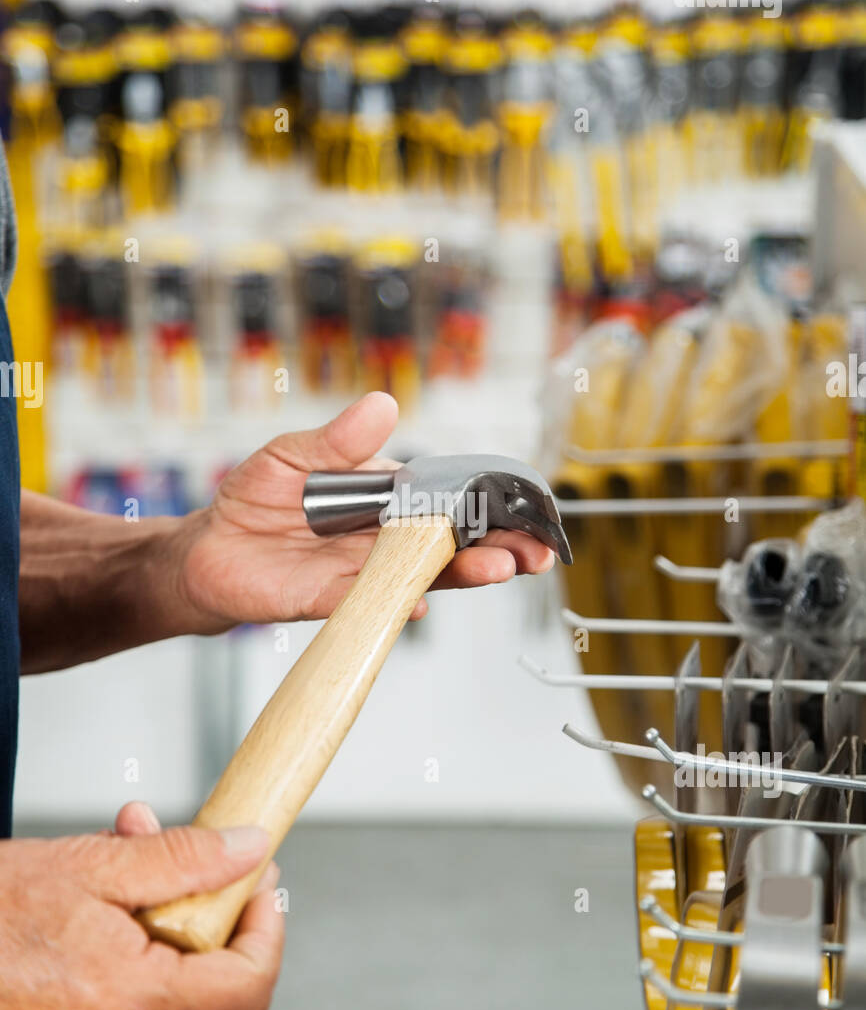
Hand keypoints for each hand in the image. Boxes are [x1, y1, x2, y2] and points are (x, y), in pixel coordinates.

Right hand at [0, 811, 282, 1009]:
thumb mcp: (96, 864)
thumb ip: (186, 859)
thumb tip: (250, 849)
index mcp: (127, 1004)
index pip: (246, 989)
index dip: (267, 928)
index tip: (261, 881)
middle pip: (211, 977)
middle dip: (203, 899)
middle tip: (179, 841)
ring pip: (175, 978)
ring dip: (166, 909)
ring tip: (127, 850)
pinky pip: (140, 993)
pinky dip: (138, 938)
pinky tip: (106, 891)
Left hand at [167, 392, 554, 633]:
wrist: (208, 548)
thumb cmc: (257, 497)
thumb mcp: (294, 454)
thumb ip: (338, 440)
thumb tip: (383, 406)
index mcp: (388, 501)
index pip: (449, 503)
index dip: (492, 508)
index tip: (529, 510)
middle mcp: (386, 541)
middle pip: (453, 546)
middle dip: (499, 549)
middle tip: (535, 552)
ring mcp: (363, 573)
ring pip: (424, 576)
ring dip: (462, 575)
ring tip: (498, 569)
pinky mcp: (330, 599)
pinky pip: (370, 603)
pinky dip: (397, 603)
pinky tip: (421, 602)